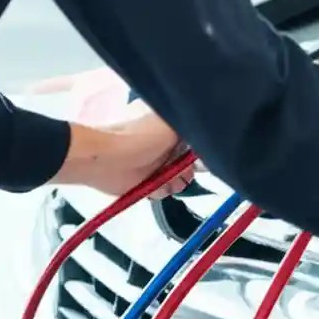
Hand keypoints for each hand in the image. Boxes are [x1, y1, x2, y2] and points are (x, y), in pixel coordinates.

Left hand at [51, 111, 195, 198]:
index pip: (198, 143)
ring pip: (180, 181)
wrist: (108, 160)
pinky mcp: (147, 184)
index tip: (201, 158)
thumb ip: (193, 129)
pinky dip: (161, 191)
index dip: (203, 152)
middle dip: (188, 170)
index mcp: (173, 130)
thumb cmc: (139, 138)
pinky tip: (153, 185)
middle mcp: (167, 148)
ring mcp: (157, 166)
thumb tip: (209, 133)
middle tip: (178, 168)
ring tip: (163, 178)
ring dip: (175, 182)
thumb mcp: (173, 126)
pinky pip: (164, 192)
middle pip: (191, 164)